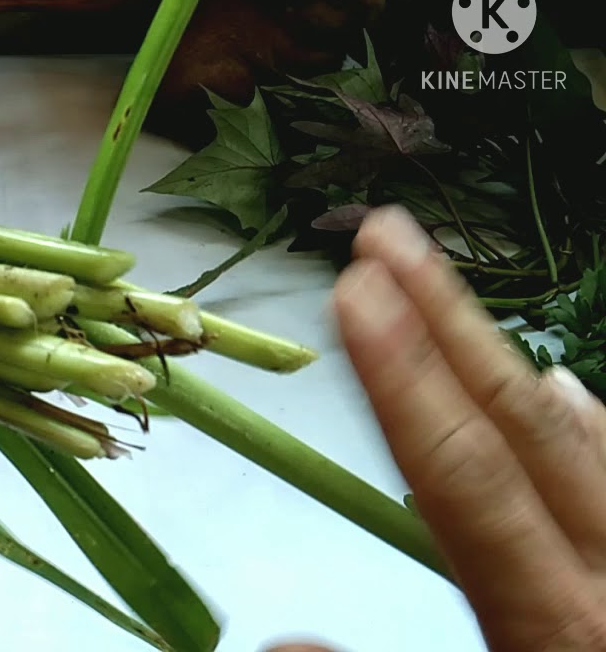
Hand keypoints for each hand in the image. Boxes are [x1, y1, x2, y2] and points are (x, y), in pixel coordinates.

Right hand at [271, 206, 605, 651]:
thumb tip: (276, 636)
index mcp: (561, 637)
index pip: (468, 484)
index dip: (406, 380)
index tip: (353, 290)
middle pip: (531, 432)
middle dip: (449, 325)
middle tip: (385, 237)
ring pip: (598, 442)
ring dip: (511, 364)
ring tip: (444, 293)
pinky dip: (590, 428)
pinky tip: (564, 395)